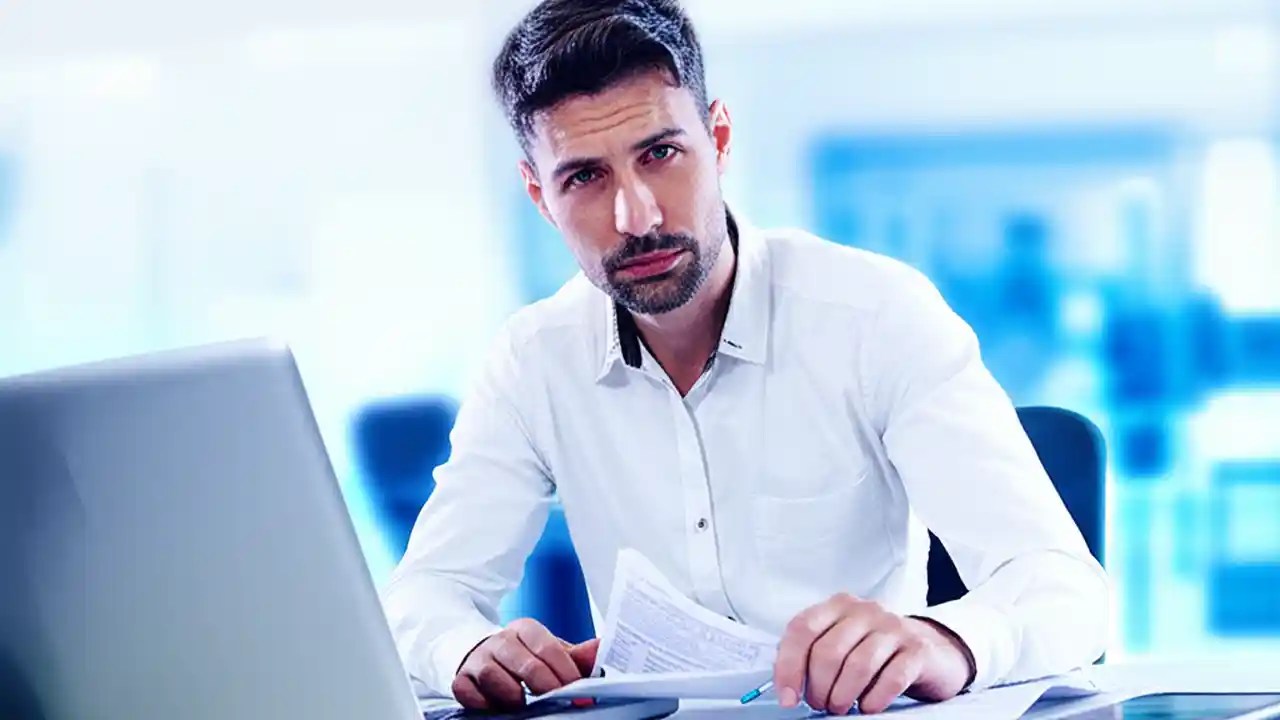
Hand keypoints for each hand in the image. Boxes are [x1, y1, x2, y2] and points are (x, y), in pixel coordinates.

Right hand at [452, 618, 598, 709]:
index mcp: (525, 630)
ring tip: (524, 704)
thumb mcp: (551, 651)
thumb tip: (601, 649)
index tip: (581, 694)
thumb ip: (576, 655)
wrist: (483, 653)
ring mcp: (479, 659)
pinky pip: (467, 692)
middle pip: (525, 663)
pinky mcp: (461, 678)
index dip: (567, 673)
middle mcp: (500, 641)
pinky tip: (496, 706)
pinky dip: (482, 702)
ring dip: (512, 695)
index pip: (548, 648)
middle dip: (546, 686)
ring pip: (494, 676)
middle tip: (558, 701)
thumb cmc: (523, 655)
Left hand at [773, 593, 973, 714]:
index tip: (788, 697)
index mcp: (838, 606)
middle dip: (818, 688)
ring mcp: (894, 628)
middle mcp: (865, 610)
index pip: (802, 630)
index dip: (788, 667)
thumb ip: (813, 654)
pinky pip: (890, 678)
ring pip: (857, 666)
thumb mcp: (843, 642)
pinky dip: (873, 699)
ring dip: (843, 696)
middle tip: (821, 705)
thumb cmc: (876, 651)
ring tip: (841, 708)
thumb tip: (788, 687)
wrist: (933, 650)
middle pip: (828, 652)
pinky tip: (868, 706)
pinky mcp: (917, 650)